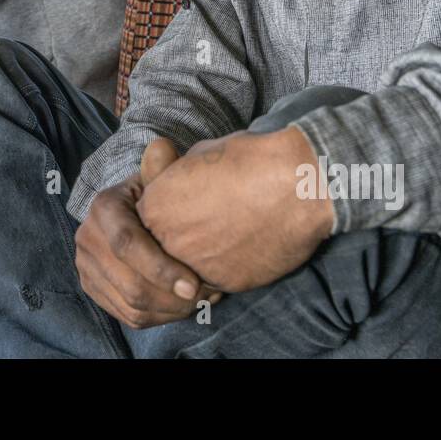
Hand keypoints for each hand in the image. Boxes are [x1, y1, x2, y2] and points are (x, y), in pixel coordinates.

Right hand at [74, 173, 218, 329]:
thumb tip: (162, 148)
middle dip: (173, 298)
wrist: (131, 211)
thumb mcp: (158, 178)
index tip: (195, 285)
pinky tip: (184, 307)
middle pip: (130, 284)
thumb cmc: (154, 194)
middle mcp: (88, 239)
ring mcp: (87, 267)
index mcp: (104, 208)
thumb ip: (162, 169)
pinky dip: (160, 317)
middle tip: (209, 296)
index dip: (162, 269)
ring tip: (203, 301)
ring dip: (172, 311)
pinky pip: (128, 316)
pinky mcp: (93, 288)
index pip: (128, 245)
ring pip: (131, 306)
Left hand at [135, 127, 333, 293]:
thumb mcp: (198, 155)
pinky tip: (244, 249)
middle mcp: (168, 242)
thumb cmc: (247, 160)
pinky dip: (227, 269)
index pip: (147, 222)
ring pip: (189, 270)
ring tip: (228, 237)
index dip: (169, 214)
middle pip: (164, 249)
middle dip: (181, 239)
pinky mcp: (226, 285)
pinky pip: (217, 281)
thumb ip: (175, 175)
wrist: (293, 184)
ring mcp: (195, 267)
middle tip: (209, 224)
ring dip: (201, 259)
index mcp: (154, 208)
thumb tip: (172, 179)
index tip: (187, 208)